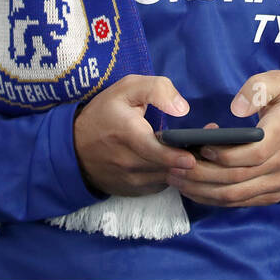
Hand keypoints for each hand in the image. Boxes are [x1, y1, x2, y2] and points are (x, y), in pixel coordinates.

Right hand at [73, 75, 195, 197]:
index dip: (177, 156)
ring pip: (164, 179)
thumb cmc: (104, 114)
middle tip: (204, 153)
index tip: (192, 156)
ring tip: (195, 158)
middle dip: (188, 163)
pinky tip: (176, 165)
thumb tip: (182, 108)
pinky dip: (169, 177)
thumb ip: (157, 90)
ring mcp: (129, 179)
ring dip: (181, 171)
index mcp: (128, 135)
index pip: (157, 152)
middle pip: (166, 168)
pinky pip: (157, 186)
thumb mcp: (127, 89)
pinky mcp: (131, 190)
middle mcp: (129, 162)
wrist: (74, 147)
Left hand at [166, 71, 279, 207]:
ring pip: (236, 195)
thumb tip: (237, 108)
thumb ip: (258, 87)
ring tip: (176, 180)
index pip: (252, 153)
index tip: (201, 147)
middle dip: (202, 174)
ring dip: (203, 191)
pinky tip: (194, 190)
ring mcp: (278, 184)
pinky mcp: (272, 196)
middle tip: (174, 166)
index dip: (224, 154)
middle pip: (237, 178)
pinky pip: (240, 202)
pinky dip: (214, 199)